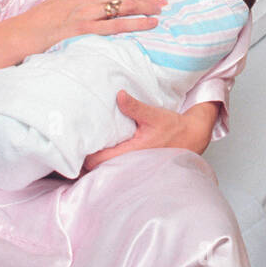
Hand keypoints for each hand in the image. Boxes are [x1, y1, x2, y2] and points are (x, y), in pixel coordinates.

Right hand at [0, 0, 164, 70]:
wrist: (23, 33)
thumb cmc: (44, 20)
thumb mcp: (67, 1)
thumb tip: (106, 1)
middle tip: (163, 3)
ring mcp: (87, 11)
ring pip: (126, 5)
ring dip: (148, 8)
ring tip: (162, 12)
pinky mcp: (85, 28)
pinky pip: (117, 25)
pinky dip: (137, 23)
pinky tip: (150, 24)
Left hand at [82, 95, 218, 170]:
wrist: (192, 137)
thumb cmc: (174, 128)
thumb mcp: (154, 115)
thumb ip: (134, 107)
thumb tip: (118, 95)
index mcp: (131, 154)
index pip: (96, 162)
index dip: (82, 156)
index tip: (75, 146)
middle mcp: (129, 165)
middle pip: (96, 170)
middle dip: (84, 162)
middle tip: (73, 149)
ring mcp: (133, 168)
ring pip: (105, 171)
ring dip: (95, 163)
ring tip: (85, 151)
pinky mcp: (136, 167)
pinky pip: (115, 169)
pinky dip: (106, 164)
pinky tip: (102, 154)